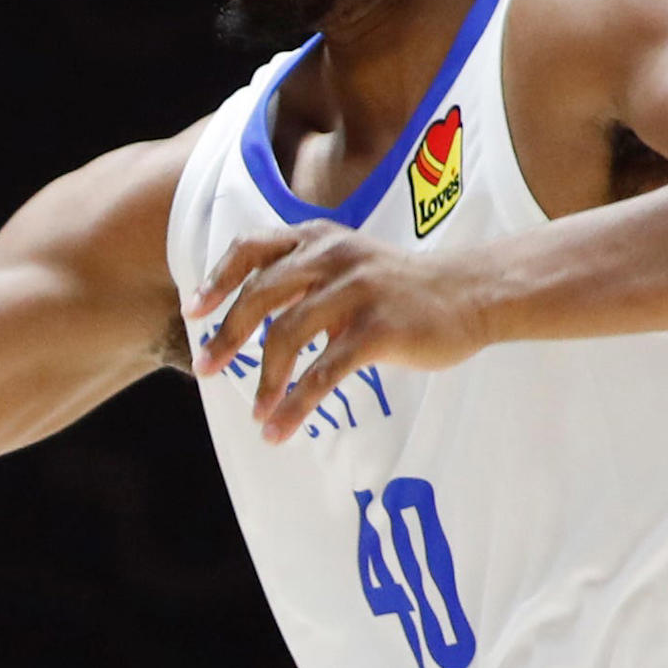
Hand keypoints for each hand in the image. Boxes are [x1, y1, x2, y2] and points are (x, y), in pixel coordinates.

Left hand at [184, 220, 498, 444]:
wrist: (472, 293)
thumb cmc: (402, 288)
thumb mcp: (349, 263)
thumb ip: (305, 275)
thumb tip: (247, 311)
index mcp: (319, 238)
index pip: (252, 249)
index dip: (219, 279)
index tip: (195, 310)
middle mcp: (333, 256)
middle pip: (261, 295)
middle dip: (228, 336)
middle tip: (205, 370)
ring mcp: (356, 290)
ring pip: (287, 337)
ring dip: (266, 382)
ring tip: (257, 414)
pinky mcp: (378, 329)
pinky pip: (324, 372)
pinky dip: (296, 404)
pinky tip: (280, 429)